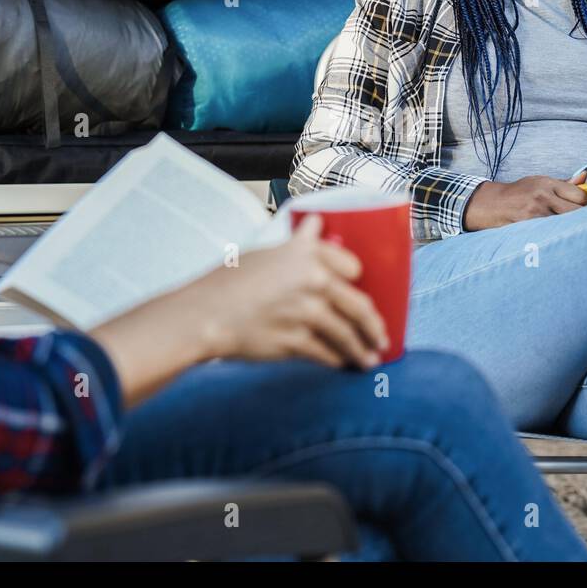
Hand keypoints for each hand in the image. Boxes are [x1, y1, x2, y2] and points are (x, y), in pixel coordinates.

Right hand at [180, 213, 389, 368]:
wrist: (204, 314)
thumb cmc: (228, 281)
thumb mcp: (265, 252)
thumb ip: (297, 243)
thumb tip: (315, 222)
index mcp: (306, 254)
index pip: (352, 267)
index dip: (359, 281)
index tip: (363, 291)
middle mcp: (312, 280)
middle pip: (359, 306)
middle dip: (374, 326)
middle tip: (381, 337)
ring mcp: (306, 312)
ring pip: (346, 334)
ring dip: (361, 350)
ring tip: (369, 359)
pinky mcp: (296, 341)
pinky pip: (326, 353)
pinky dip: (337, 360)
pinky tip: (342, 364)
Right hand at [462, 174, 586, 230]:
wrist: (492, 205)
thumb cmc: (519, 193)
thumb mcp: (540, 182)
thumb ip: (564, 184)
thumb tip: (586, 177)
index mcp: (548, 184)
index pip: (581, 196)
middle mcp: (542, 198)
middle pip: (577, 212)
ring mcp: (535, 214)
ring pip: (567, 225)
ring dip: (574, 230)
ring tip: (578, 233)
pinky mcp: (529, 229)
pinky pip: (552, 235)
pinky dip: (560, 237)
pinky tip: (562, 239)